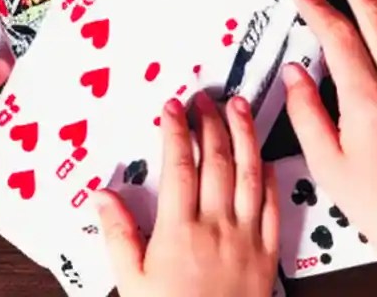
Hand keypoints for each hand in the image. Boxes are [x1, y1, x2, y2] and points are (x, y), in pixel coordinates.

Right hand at [95, 94, 277, 296]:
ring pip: (249, 175)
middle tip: (205, 98)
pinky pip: (273, 207)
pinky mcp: (268, 254)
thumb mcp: (132, 282)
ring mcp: (247, 239)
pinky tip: (264, 158)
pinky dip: (270, 177)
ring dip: (245, 136)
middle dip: (211, 123)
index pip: (179, 166)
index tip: (171, 108)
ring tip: (240, 108)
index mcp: (179, 231)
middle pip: (217, 161)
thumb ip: (119, 235)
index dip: (176, 132)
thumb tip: (103, 195)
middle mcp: (217, 227)